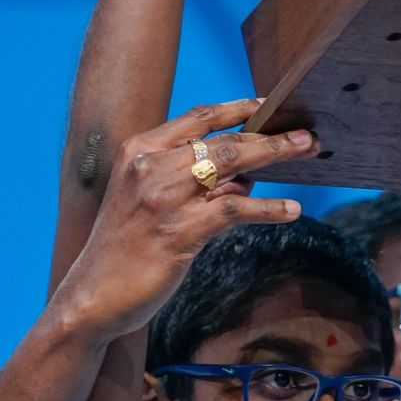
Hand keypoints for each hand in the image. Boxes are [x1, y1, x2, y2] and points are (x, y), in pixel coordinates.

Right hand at [57, 98, 319, 336]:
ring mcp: (163, 198)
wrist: (92, 295)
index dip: (238, 108)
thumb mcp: (151, 203)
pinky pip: (234, 210)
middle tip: (305, 135)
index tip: (269, 104)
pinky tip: (291, 211)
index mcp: (139, 150)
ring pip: (231, 163)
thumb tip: (245, 179)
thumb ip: (195, 185)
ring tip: (308, 152)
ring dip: (274, 155)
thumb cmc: (125, 251)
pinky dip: (268, 209)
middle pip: (222, 138)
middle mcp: (148, 166)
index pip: (198, 118)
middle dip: (269, 134)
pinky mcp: (178, 231)